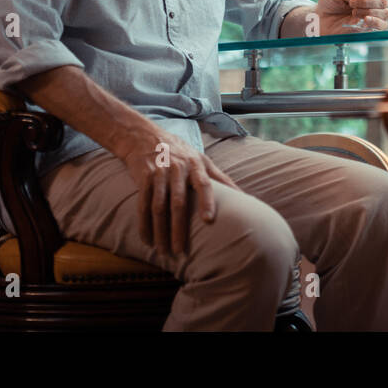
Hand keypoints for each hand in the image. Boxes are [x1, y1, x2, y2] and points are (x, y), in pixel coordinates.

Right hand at [118, 126, 237, 257]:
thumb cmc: (180, 152)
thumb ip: (221, 178)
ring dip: (160, 232)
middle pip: (179, 202)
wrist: (144, 136)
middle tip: (181, 251)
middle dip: (179, 229)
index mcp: (195, 164)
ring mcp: (159, 173)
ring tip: (164, 252)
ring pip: (159, 207)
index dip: (207, 201)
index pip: (204, 184)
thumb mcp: (202, 160)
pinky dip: (144, 225)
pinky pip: (142, 205)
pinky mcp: (143, 178)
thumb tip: (244, 196)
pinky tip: (147, 240)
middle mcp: (178, 168)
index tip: (209, 220)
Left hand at [315, 0, 387, 32]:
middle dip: (368, 1)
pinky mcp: (370, 29)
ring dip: (369, 10)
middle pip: (384, 1)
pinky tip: (365, 19)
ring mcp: (373, 17)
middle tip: (352, 2)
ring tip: (353, 12)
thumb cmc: (330, 4)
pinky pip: (382, 26)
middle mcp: (373, 5)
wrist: (321, 19)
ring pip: (385, 13)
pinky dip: (375, 21)